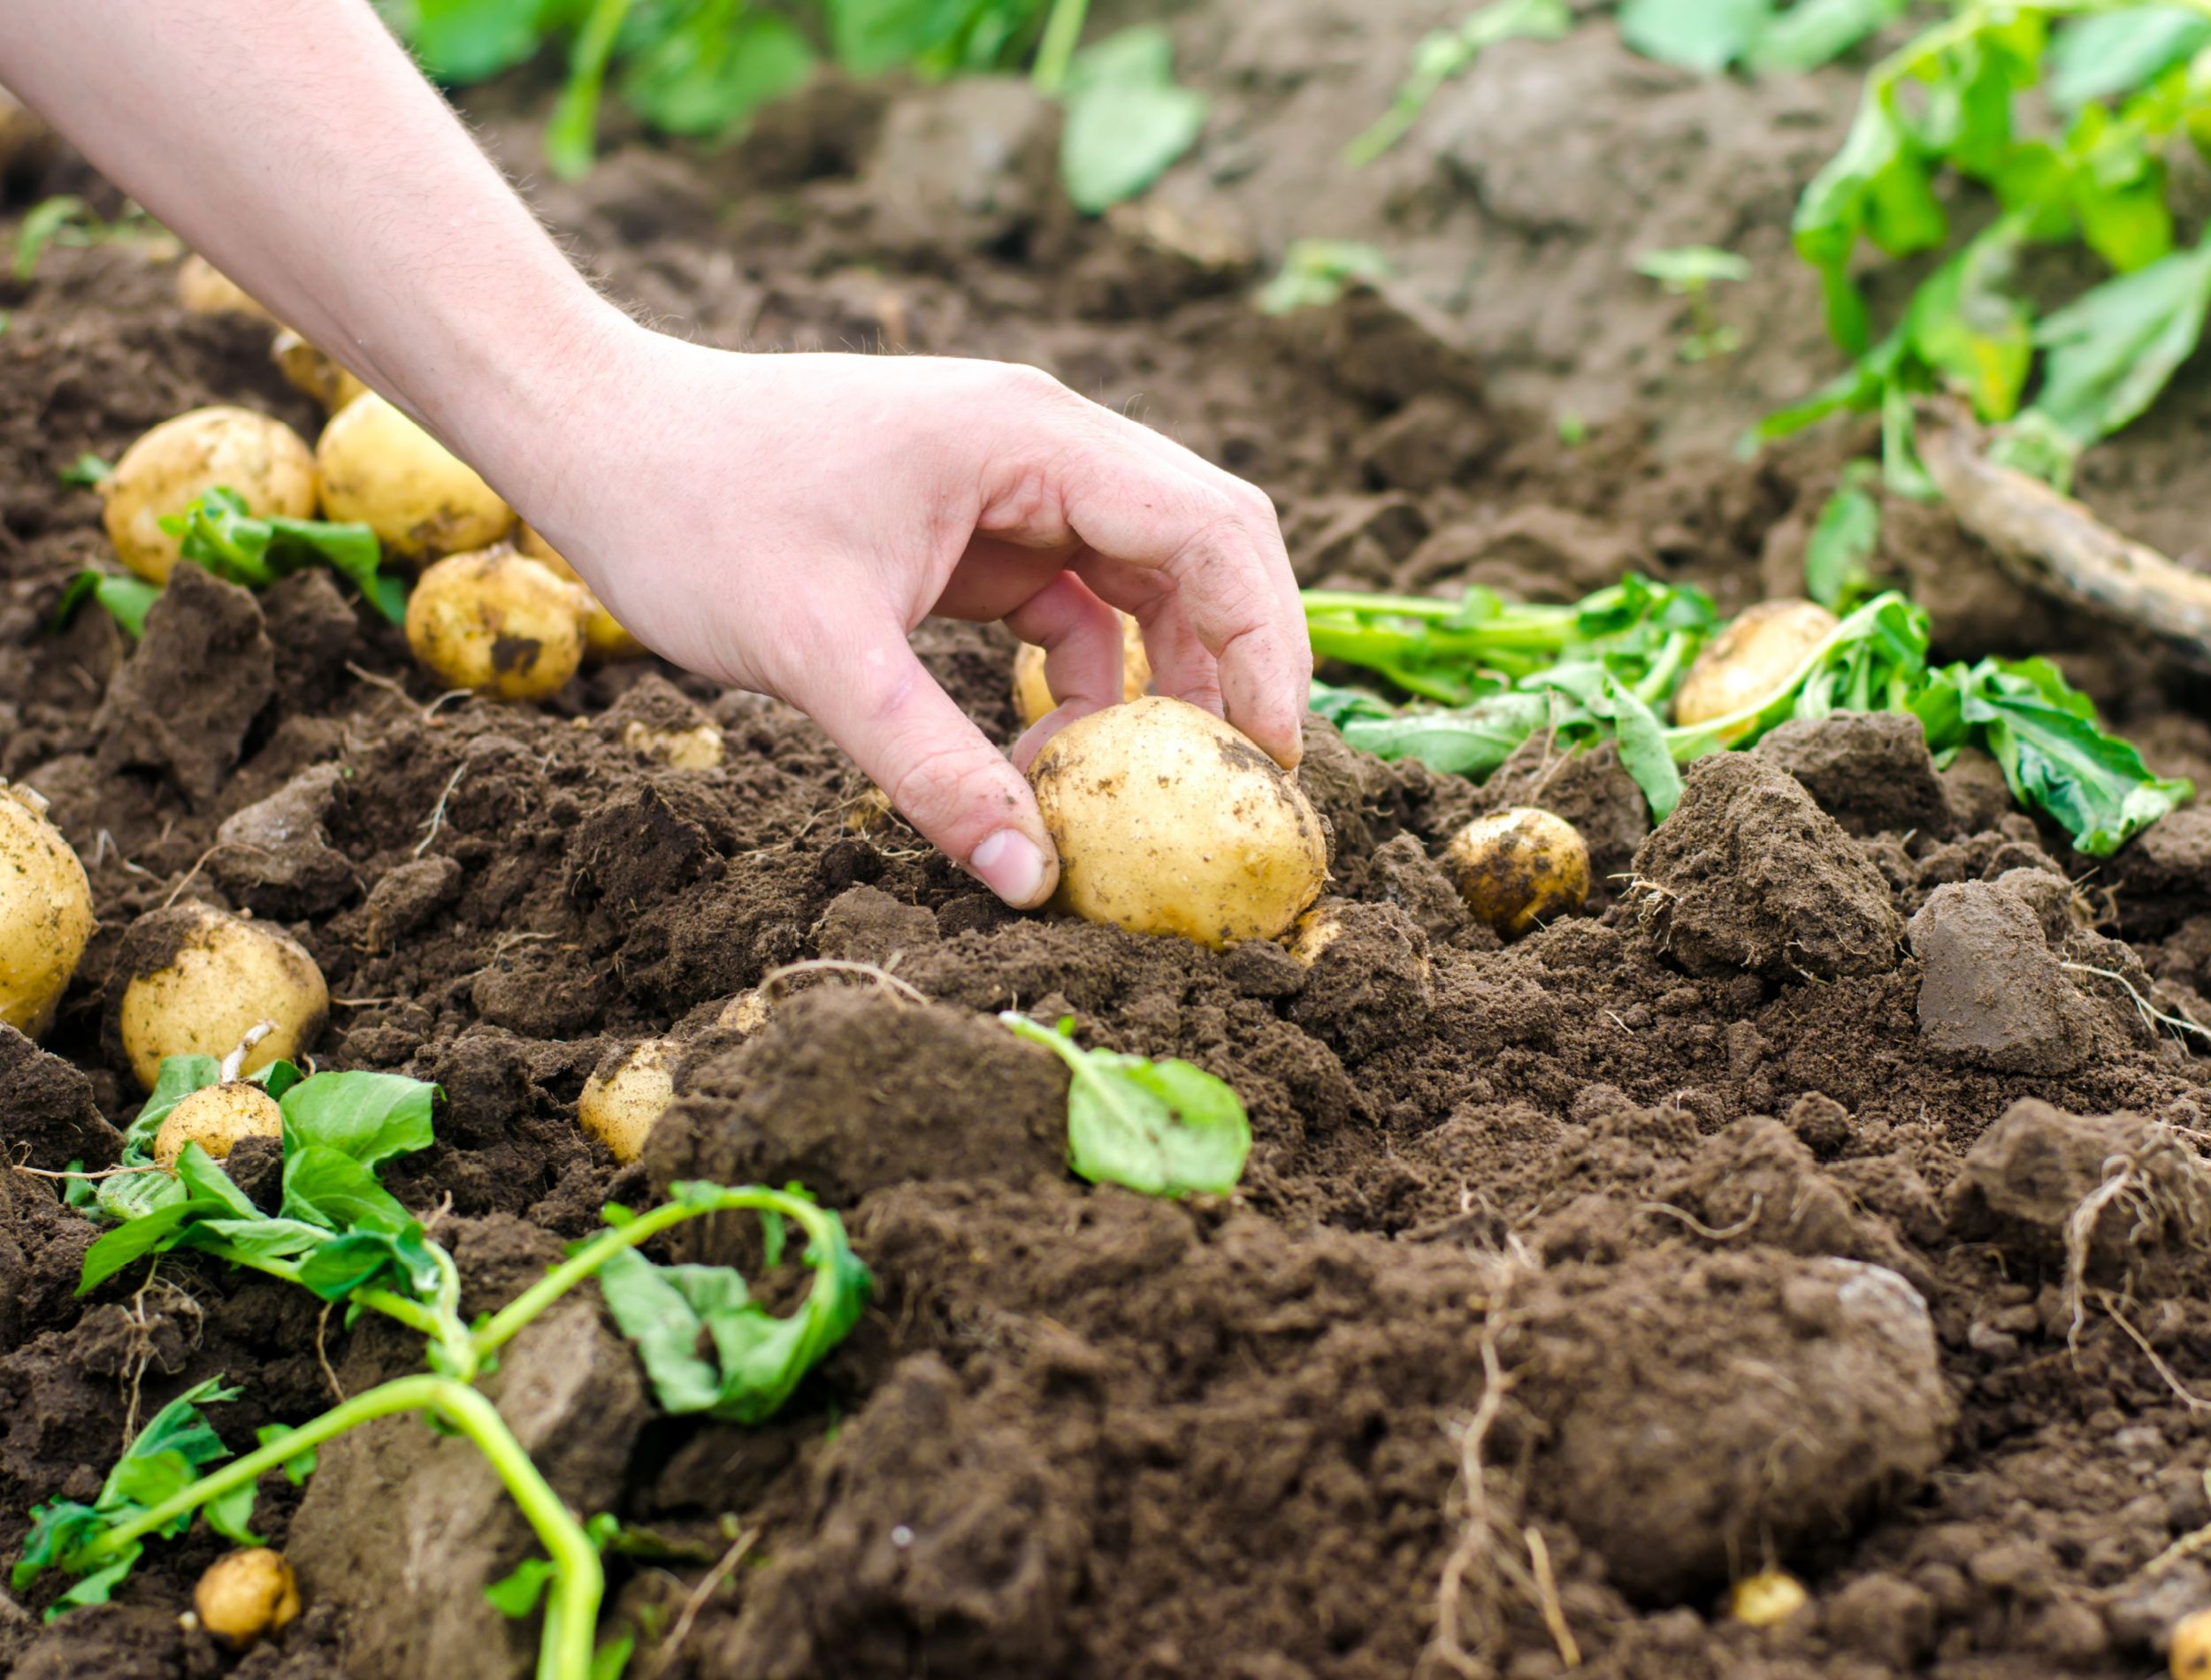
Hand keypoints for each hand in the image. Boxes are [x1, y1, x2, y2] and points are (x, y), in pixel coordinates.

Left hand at [507, 326, 1310, 907]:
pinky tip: (1041, 760)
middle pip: (1198, 550)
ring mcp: (1006, 484)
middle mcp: (1041, 445)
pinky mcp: (965, 529)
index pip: (1211, 529)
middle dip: (1229, 668)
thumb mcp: (821, 654)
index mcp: (1033, 437)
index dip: (1266, 644)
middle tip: (1235, 789)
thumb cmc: (695, 514)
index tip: (1272, 762)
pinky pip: (1065, 608)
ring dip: (1150, 686)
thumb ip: (931, 768)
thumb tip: (1027, 883)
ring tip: (1128, 793)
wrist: (593, 438)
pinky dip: (1076, 685)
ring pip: (1136, 583)